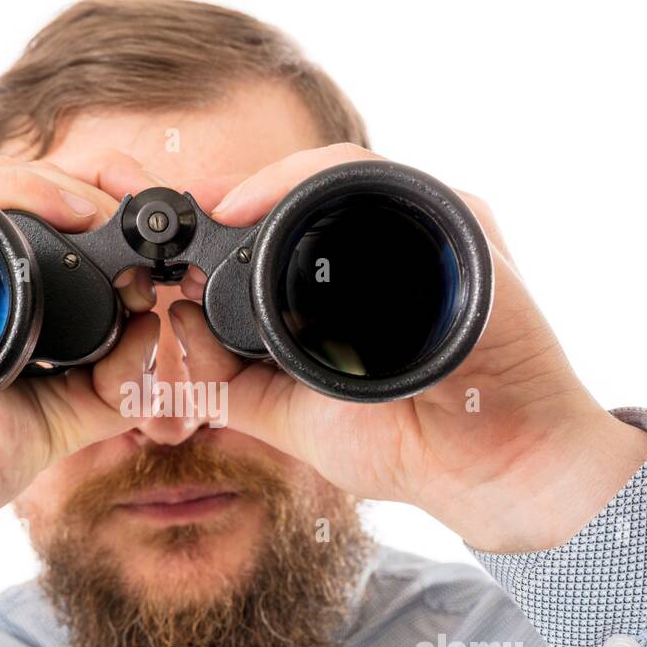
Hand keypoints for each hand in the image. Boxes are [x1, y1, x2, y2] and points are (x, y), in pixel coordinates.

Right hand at [0, 153, 166, 599]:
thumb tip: (156, 328)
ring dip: (66, 188)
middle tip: (153, 214)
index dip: (116, 221)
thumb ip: (109, 388)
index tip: (169, 233)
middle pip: (35, 194)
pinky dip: (13, 190)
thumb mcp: (52, 426)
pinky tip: (64, 211)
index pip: (60, 233)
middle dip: (101, 192)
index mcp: (0, 299)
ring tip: (112, 215)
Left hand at [173, 143, 646, 552]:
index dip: (208, 226)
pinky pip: (370, 177)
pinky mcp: (453, 221)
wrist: (496, 470)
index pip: (269, 233)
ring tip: (203, 214)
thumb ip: (231, 383)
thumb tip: (173, 333)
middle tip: (152, 210)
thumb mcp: (292, 414)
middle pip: (289, 196)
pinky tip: (254, 208)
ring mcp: (420, 228)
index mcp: (344, 284)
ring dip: (252, 186)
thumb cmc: (408, 441)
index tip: (150, 238)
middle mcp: (383, 245)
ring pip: (323, 176)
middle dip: (215, 198)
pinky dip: (304, 182)